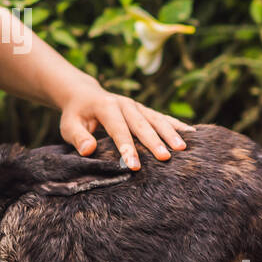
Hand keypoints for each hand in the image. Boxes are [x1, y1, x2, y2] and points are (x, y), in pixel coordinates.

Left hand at [58, 83, 193, 169]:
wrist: (84, 95)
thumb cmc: (76, 115)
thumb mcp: (69, 126)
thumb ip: (78, 137)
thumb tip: (88, 150)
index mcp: (106, 106)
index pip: (118, 129)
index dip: (126, 148)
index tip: (134, 166)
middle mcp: (125, 104)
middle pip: (141, 124)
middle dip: (154, 141)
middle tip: (166, 158)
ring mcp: (137, 106)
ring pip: (156, 119)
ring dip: (170, 133)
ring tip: (184, 148)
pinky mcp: (145, 110)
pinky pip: (163, 117)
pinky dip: (177, 125)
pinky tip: (192, 134)